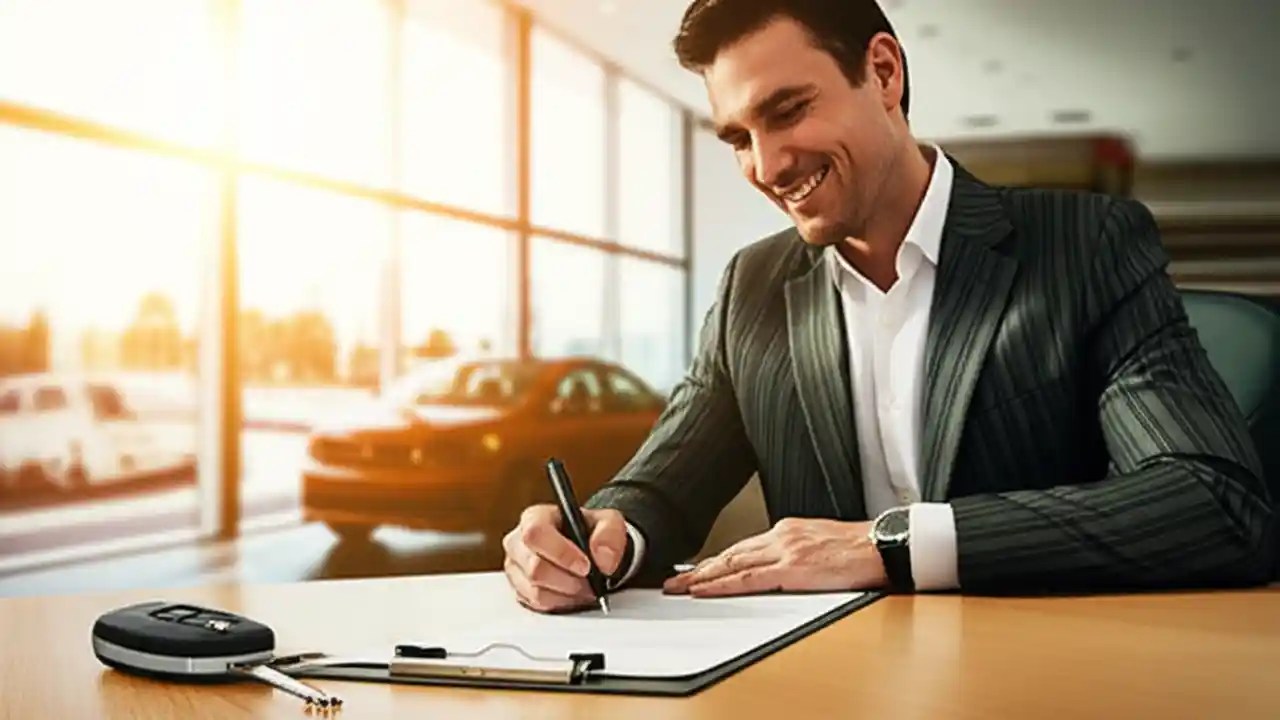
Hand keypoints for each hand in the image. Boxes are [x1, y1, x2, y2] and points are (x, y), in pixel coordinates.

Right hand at [502, 504, 627, 612]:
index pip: (536, 533)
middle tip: (591, 582)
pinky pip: (538, 605)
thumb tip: (602, 556)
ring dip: (567, 594)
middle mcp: (518, 543)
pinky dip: (561, 603)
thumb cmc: (591, 532)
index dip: (561, 552)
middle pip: (534, 568)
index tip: (586, 566)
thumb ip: (609, 533)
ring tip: (585, 587)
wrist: (587, 551)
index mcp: (535, 518)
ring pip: (536, 591)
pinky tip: (573, 594)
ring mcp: (516, 569)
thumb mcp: (609, 523)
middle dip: (569, 580)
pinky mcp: (520, 591)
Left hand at [663, 518, 886, 596]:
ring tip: (681, 588)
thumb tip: (780, 569)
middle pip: (731, 554)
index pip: (743, 548)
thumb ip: (796, 552)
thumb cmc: (859, 549)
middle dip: (701, 570)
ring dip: (703, 577)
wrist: (883, 544)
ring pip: (733, 564)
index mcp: (788, 531)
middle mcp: (781, 536)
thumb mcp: (820, 542)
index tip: (698, 571)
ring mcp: (785, 551)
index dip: (717, 562)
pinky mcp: (793, 569)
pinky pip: (749, 578)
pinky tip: (706, 589)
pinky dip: (723, 584)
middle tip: (675, 582)